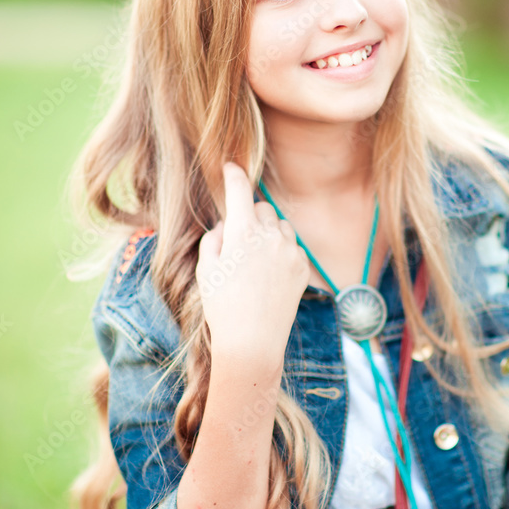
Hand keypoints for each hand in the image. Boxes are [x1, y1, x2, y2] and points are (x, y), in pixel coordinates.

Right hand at [195, 162, 310, 368]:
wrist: (253, 342)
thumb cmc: (222, 307)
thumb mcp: (206, 269)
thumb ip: (215, 238)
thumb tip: (227, 223)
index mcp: (243, 232)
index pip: (239, 190)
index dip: (233, 175)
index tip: (231, 166)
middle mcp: (271, 236)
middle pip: (263, 207)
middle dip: (251, 216)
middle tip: (239, 240)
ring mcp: (291, 251)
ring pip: (280, 225)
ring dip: (268, 233)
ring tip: (254, 262)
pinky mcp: (303, 266)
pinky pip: (292, 246)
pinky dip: (282, 252)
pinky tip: (269, 275)